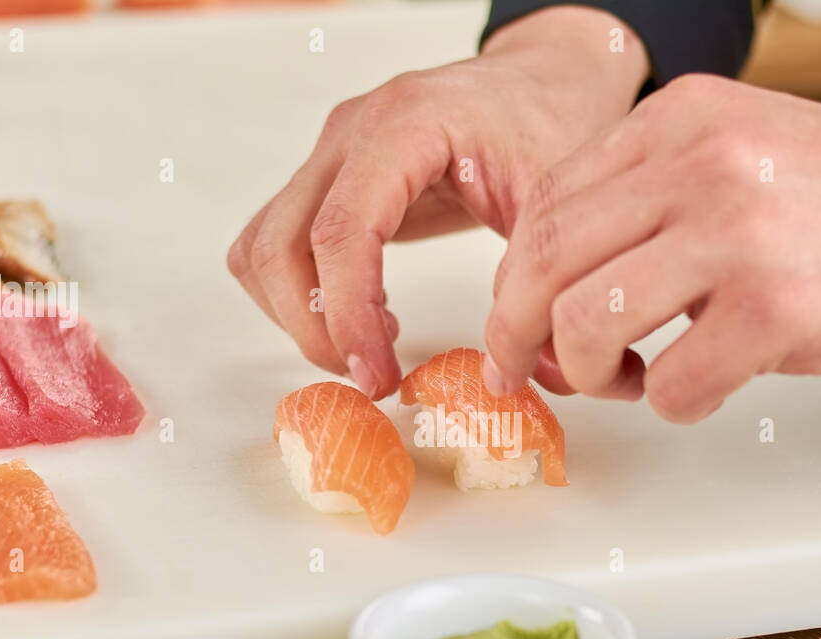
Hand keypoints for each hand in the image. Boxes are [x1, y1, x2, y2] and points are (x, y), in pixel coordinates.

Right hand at [227, 7, 648, 397]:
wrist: (544, 81)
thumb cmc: (553, 122)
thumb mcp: (556, 200)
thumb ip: (527, 280)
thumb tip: (504, 366)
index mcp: (406, 125)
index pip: (341, 230)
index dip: (348, 315)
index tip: (377, 374)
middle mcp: (351, 133)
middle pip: (281, 245)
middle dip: (314, 328)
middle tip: (371, 375)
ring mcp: (332, 155)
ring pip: (264, 249)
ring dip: (299, 315)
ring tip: (371, 347)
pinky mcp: (330, 180)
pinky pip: (278, 245)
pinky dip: (301, 295)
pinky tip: (366, 316)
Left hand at [484, 74, 820, 421]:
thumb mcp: (740, 152)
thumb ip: (650, 197)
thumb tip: (564, 280)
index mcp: (680, 121)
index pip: (546, 203)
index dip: (513, 279)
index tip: (518, 322)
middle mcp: (699, 165)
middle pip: (543, 262)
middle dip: (518, 334)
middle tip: (529, 370)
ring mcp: (737, 235)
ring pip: (585, 322)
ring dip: (589, 372)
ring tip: (626, 379)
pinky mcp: (777, 310)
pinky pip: (670, 385)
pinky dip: (669, 406)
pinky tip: (699, 389)